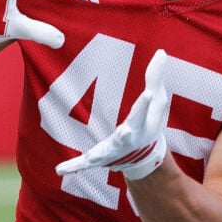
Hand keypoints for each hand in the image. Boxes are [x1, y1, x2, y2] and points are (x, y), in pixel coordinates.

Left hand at [56, 49, 171, 180]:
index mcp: (141, 123)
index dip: (147, 102)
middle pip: (127, 135)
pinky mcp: (98, 157)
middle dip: (126, 134)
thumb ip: (155, 77)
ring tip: (90, 158)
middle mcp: (127, 139)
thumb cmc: (148, 123)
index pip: (144, 110)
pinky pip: (84, 164)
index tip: (149, 93)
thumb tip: (162, 51)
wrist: (142, 155)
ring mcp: (112, 150)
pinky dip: (73, 167)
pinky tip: (59, 170)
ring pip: (104, 153)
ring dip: (97, 156)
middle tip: (125, 131)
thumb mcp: (155, 100)